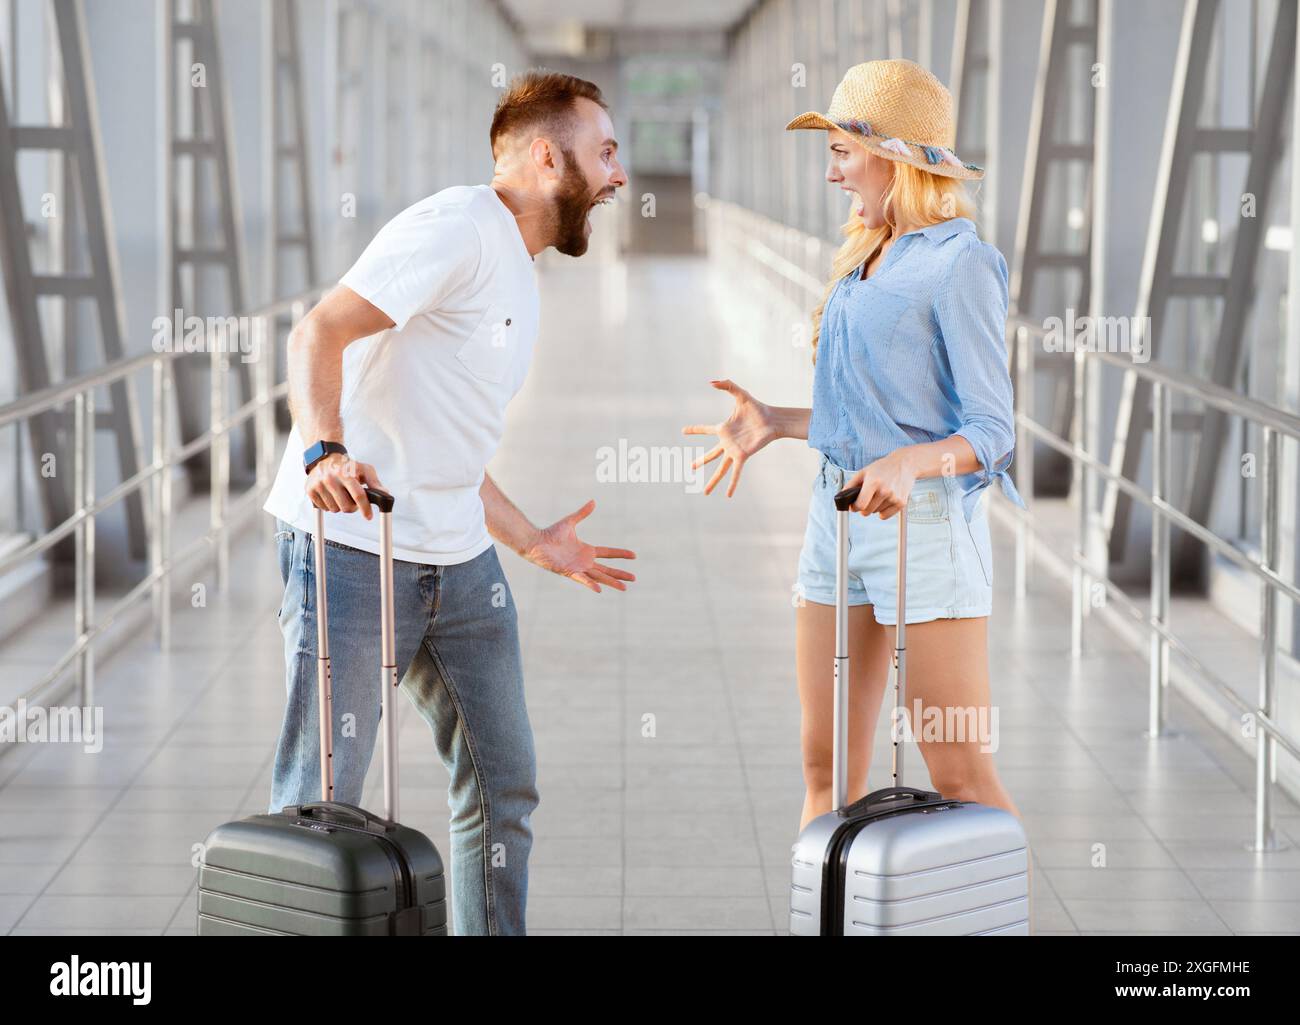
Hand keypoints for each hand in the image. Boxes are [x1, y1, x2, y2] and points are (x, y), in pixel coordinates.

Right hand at [305, 453, 384, 519]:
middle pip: (346, 506)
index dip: (365, 508)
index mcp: (345, 473)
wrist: (325, 458)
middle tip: (353, 501)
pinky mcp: (310, 490)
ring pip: (335, 509)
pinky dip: (330, 505)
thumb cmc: (347, 465)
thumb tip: (384, 494)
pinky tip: (331, 495)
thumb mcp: (364, 469)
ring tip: (341, 495)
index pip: (357, 495)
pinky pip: (324, 508)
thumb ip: (375, 482)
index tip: (369, 516)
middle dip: (353, 508)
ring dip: (340, 506)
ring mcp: (318, 484)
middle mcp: (330, 478)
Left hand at [524, 499, 636, 593]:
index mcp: (587, 550)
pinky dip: (590, 584)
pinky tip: (599, 589)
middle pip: (607, 569)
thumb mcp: (570, 522)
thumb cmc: (550, 534)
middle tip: (634, 578)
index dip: (621, 554)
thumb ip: (582, 513)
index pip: (608, 553)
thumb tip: (594, 501)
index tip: (634, 555)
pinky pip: (582, 579)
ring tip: (624, 588)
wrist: (536, 542)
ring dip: (611, 582)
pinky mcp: (569, 572)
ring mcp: (578, 568)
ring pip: (599, 577)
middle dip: (620, 574)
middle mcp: (584, 561)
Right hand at [681, 379, 777, 496]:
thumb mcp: (740, 394)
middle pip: (710, 455)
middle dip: (701, 462)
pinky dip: (732, 484)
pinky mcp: (742, 456)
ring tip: (705, 492)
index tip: (683, 431)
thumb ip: (727, 385)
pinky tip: (728, 495)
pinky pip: (735, 472)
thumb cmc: (757, 408)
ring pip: (720, 468)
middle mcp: (727, 442)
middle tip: (691, 468)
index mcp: (724, 429)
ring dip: (713, 480)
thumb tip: (711, 382)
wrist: (772, 419)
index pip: (705, 430)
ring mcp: (734, 451)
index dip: (694, 430)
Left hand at [843, 449, 916, 518]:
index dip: (854, 507)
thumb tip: (841, 497)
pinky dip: (882, 511)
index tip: (854, 505)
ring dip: (874, 507)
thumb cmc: (883, 467)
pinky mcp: (901, 503)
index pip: (860, 505)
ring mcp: (894, 498)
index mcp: (874, 482)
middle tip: (866, 498)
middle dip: (863, 507)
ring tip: (879, 494)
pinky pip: (885, 516)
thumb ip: (850, 485)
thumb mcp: (864, 472)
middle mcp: (885, 490)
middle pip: (867, 512)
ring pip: (876, 513)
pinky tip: (885, 500)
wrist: (905, 464)